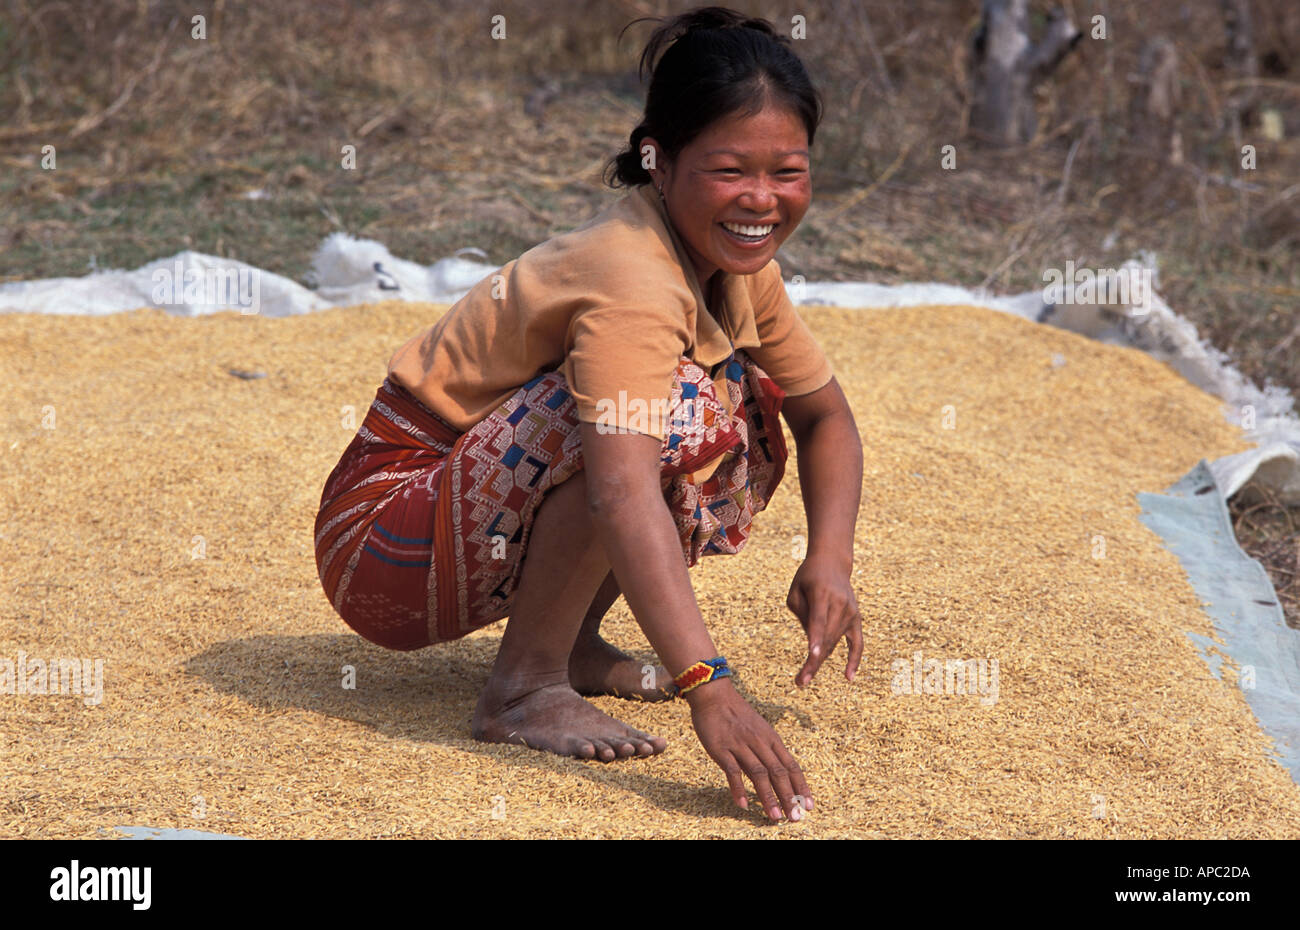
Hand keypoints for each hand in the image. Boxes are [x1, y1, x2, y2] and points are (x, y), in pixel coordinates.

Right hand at [687, 680, 811, 820]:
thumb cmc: (736, 713)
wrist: (714, 695)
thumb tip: (778, 772)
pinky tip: (743, 805)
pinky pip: (732, 771)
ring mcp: (740, 746)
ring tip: (775, 817)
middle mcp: (759, 743)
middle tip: (795, 818)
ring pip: (759, 774)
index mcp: (771, 739)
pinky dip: (738, 789)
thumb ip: (767, 749)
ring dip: (768, 797)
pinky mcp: (721, 749)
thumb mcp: (759, 728)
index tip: (809, 805)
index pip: (791, 766)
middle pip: (778, 773)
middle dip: (788, 797)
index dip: (801, 786)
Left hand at [786, 554, 862, 686]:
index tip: (812, 655)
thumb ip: (802, 616)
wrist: (831, 563)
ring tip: (803, 677)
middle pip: (827, 637)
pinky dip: (854, 659)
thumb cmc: (807, 578)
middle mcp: (839, 603)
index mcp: (821, 593)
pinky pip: (858, 643)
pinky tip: (849, 677)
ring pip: (835, 642)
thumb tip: (813, 642)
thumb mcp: (795, 591)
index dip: (815, 639)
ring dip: (820, 660)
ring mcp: (850, 611)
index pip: (818, 620)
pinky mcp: (856, 618)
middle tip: (800, 682)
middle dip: (814, 661)